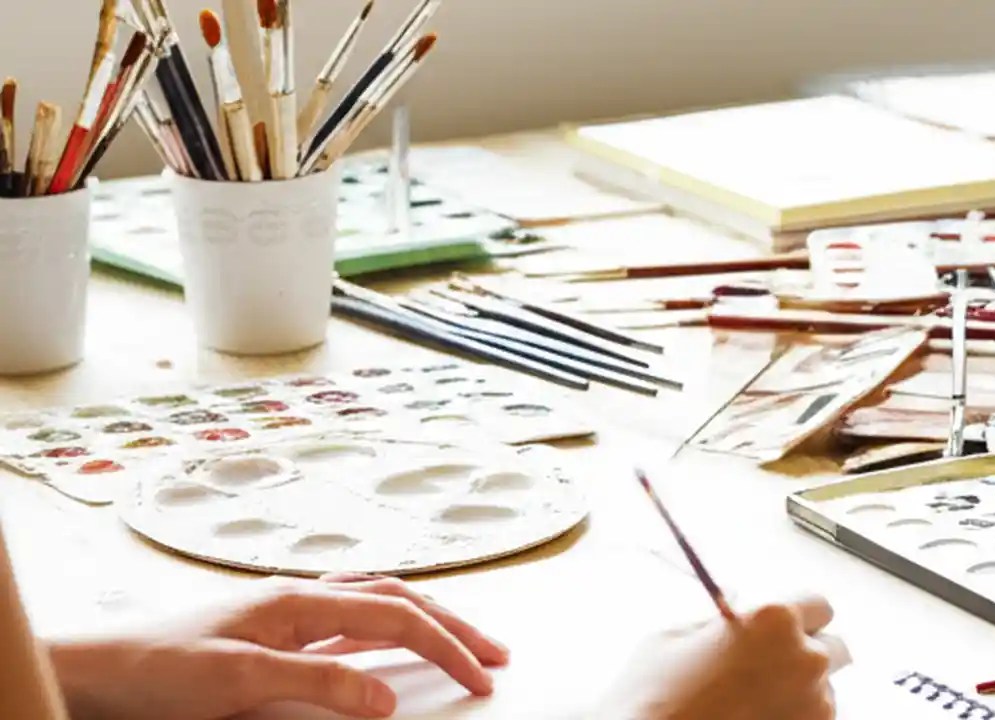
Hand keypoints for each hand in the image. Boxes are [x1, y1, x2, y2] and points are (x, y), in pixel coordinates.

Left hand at [47, 574, 507, 719]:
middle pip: (399, 596)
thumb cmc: (157, 671)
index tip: (480, 678)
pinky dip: (388, 618)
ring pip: (378, 596)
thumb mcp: (239, 682)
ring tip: (460, 637)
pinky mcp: (276, 624)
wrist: (100, 667)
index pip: (395, 616)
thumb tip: (387, 699)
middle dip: (453, 622)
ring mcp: (288, 605)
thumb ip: (319, 683)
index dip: (445, 646)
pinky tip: (390, 635)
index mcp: (298, 600)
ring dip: (427, 615)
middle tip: (495, 652)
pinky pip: (350, 611)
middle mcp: (300, 593)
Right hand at [602, 595, 844, 719]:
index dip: (800, 615)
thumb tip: (737, 605)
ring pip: (825, 690)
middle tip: (771, 665)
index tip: (787, 625)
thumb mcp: (675, 638)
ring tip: (754, 699)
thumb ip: (717, 619)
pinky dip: (793, 716)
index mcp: (773, 620)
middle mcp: (803, 659)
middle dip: (807, 652)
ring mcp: (812, 706)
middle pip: (834, 648)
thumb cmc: (653, 695)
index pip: (819, 605)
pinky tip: (755, 716)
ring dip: (801, 690)